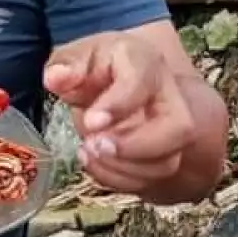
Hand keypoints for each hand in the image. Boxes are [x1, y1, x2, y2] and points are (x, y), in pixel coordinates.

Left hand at [43, 32, 194, 195]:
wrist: (116, 79)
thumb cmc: (98, 67)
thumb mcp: (77, 57)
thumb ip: (66, 66)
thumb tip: (57, 78)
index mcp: (144, 62)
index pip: (143, 82)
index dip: (119, 104)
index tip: (91, 122)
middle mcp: (169, 96)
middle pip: (180, 129)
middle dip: (135, 147)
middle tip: (95, 144)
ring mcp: (172, 130)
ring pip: (167, 162)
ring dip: (122, 168)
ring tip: (88, 152)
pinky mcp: (164, 156)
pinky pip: (150, 180)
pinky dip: (118, 179)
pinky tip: (94, 161)